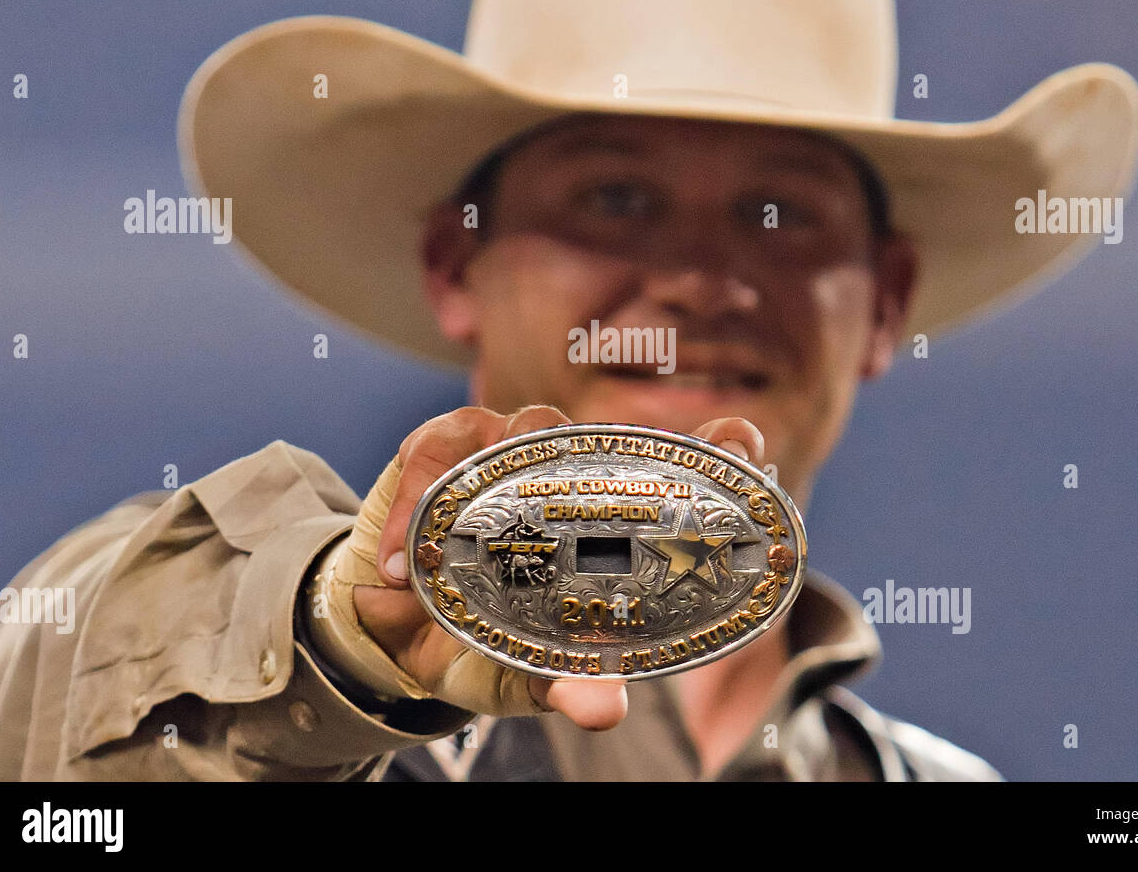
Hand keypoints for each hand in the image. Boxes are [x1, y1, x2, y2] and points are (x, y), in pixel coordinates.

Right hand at [352, 405, 764, 729]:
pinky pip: (439, 454)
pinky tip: (407, 564)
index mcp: (608, 521)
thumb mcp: (527, 672)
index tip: (745, 443)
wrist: (393, 632)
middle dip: (625, 446)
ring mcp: (509, 456)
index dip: (717, 450)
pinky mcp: (445, 450)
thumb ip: (569, 684)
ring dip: (512, 468)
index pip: (680, 469)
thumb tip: (604, 709)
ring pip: (529, 428)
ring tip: (489, 528)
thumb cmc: (482, 641)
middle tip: (627, 483)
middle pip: (607, 438)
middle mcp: (567, 476)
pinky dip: (420, 501)